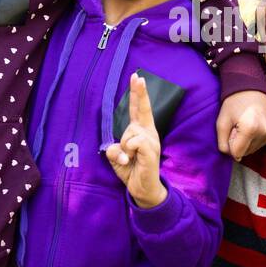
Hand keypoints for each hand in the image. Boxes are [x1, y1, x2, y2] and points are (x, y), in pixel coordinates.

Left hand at [106, 73, 166, 208]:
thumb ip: (113, 149)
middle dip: (139, 93)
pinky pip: (134, 142)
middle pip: (142, 109)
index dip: (137, 94)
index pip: (138, 110)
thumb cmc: (130, 170)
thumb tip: (118, 149)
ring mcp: (152, 141)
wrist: (142, 189)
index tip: (137, 77)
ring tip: (129, 159)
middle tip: (137, 77)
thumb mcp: (116, 158)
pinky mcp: (151, 151)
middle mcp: (148, 133)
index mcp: (140, 132)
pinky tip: (131, 160)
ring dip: (124, 146)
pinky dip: (128, 151)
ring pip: (130, 132)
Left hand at [217, 90, 265, 160]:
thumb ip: (223, 143)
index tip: (231, 130)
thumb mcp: (221, 122)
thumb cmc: (233, 103)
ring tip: (245, 124)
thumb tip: (234, 157)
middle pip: (245, 152)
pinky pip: (260, 143)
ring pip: (253, 149)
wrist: (251, 86)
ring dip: (246, 141)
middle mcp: (264, 132)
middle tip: (237, 126)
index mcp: (250, 129)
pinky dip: (254, 138)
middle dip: (238, 143)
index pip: (236, 153)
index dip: (230, 144)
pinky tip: (252, 124)